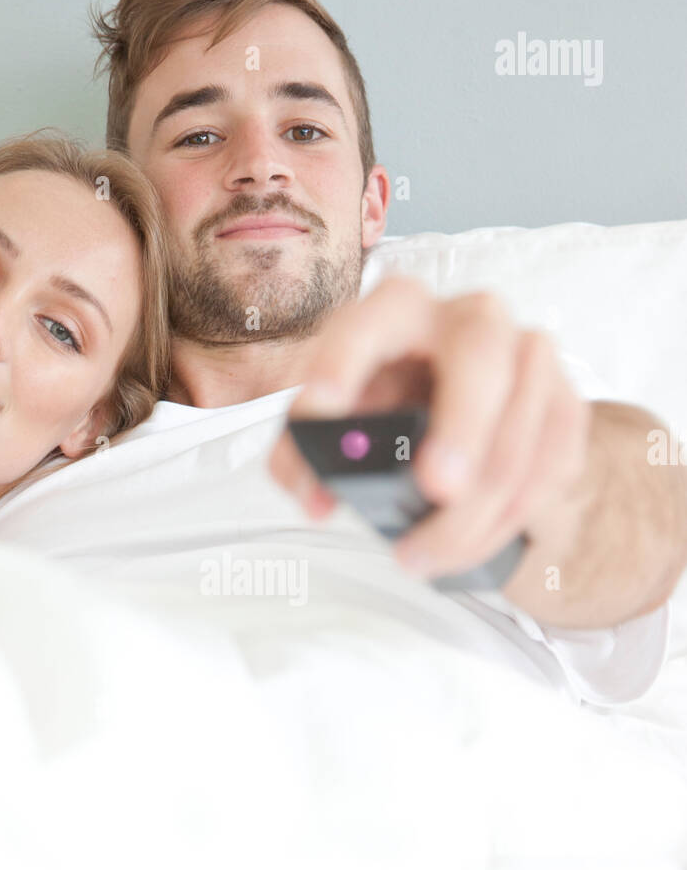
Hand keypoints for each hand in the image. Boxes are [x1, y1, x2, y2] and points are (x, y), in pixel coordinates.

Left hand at [269, 275, 590, 581]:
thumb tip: (313, 495)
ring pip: (519, 432)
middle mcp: (472, 319)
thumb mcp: (338, 425)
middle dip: (462, 425)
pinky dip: (505, 521)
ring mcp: (529, 357)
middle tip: (435, 488)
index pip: (371, 319)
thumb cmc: (388, 411)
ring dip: (473, 509)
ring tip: (418, 558)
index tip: (323, 408)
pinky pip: (551, 467)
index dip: (343, 358)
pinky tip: (464, 547)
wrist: (467, 423)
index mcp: (399, 311)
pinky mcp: (566, 404)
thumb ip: (304, 455)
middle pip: (480, 357)